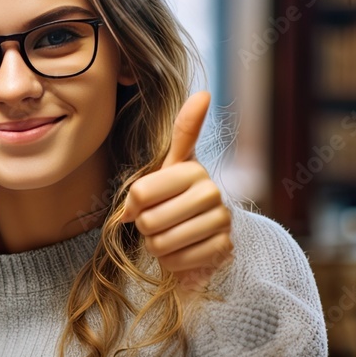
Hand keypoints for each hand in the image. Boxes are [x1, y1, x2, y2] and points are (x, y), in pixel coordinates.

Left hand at [118, 91, 232, 293]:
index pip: (139, 192)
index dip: (132, 205)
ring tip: (170, 235)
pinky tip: (183, 251)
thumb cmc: (174, 199)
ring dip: (157, 246)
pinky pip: (176, 261)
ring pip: (160, 244)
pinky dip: (171, 262)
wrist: (201, 237)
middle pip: (148, 221)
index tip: (141, 203)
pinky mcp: (223, 249)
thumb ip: (181, 133)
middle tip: (159, 222)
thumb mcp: (168, 167)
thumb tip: (203, 94)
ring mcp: (221, 222)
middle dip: (145, 228)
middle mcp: (211, 192)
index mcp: (192, 169)